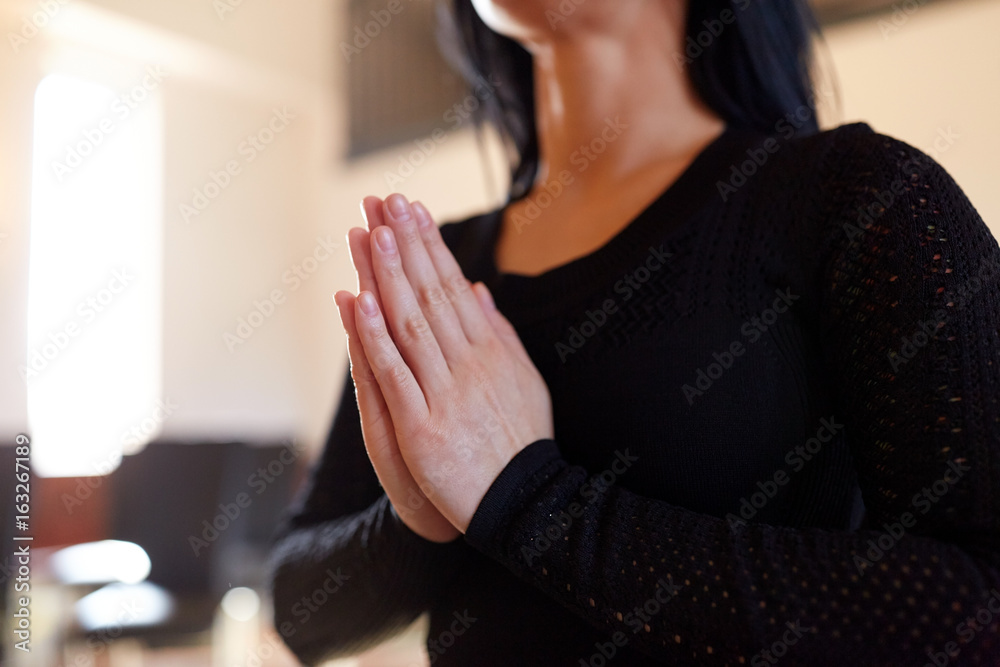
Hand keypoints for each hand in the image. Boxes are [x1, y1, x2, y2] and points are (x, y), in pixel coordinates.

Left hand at [337, 194, 553, 532]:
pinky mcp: (422, 427)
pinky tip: (359, 303)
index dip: (430, 246)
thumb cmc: (522, 442)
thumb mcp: (524, 381)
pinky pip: (396, 375)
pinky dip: (375, 338)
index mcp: (491, 351)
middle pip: (431, 295)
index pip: (454, 288)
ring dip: (389, 276)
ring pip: (411, 325)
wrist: (525, 503)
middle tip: (385, 202)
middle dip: (406, 245)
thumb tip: (481, 292)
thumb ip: (501, 335)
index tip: (411, 210)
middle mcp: (469, 364)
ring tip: (371, 234)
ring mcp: (445, 394)